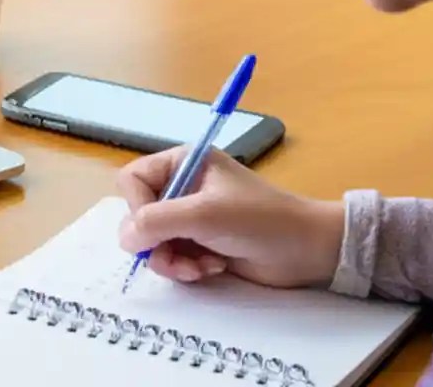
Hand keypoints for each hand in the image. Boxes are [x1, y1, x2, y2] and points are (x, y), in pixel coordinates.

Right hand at [116, 146, 344, 288]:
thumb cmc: (261, 220)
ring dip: (173, 259)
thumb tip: (124, 238)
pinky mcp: (198, 244)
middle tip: (177, 255)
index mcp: (182, 164)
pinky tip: (212, 268)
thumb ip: (157, 222)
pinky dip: (186, 268)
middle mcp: (182, 187)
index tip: (153, 230)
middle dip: (157, 241)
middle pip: (139, 215)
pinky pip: (170, 258)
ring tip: (201, 266)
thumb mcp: (205, 215)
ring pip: (152, 242)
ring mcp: (190, 218)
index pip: (132, 181)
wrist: (307, 251)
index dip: (137, 207)